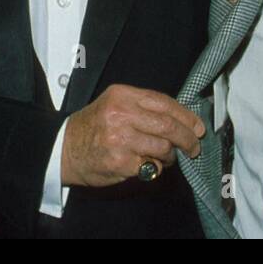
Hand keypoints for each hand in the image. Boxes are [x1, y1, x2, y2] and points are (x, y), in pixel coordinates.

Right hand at [61, 84, 204, 186]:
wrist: (64, 148)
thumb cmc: (94, 126)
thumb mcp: (115, 104)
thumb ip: (144, 107)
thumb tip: (182, 118)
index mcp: (123, 95)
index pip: (165, 103)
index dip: (186, 116)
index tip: (198, 127)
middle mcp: (121, 114)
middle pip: (168, 126)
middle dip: (187, 138)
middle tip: (194, 146)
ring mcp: (120, 139)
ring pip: (163, 147)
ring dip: (171, 155)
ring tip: (168, 157)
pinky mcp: (119, 162)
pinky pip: (150, 166)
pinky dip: (155, 168)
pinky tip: (149, 165)